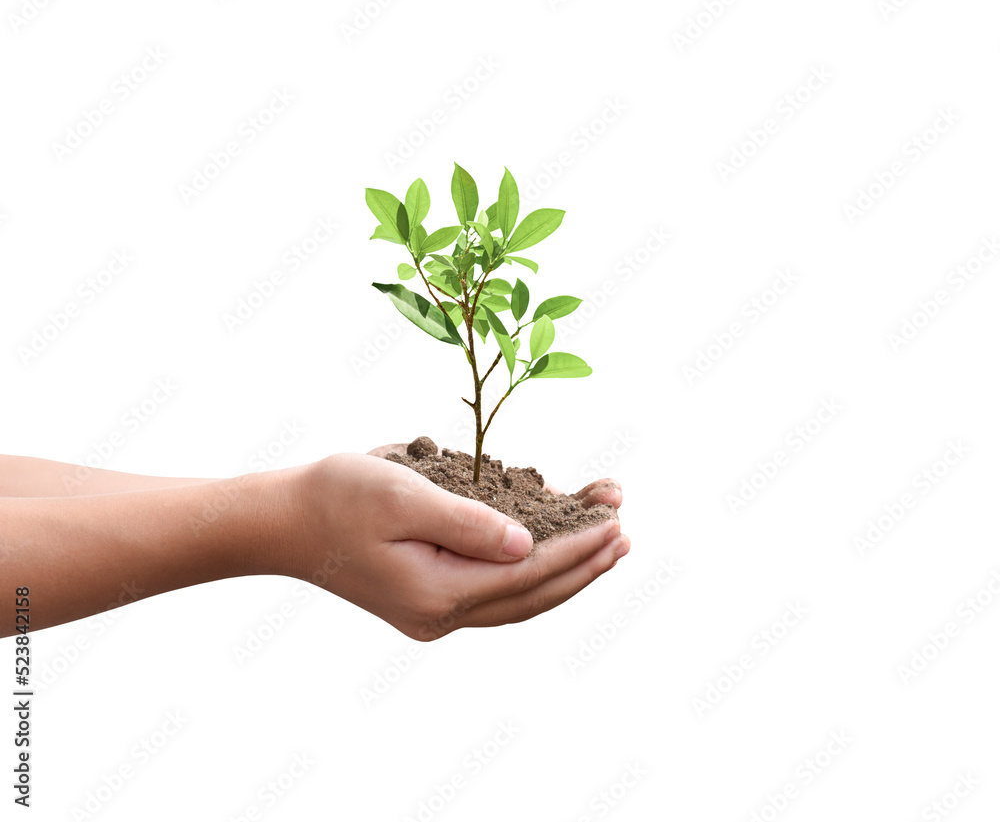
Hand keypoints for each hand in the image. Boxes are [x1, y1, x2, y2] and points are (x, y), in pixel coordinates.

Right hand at [277, 449, 628, 640]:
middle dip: (583, 565)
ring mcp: (433, 614)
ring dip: (563, 574)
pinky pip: (494, 595)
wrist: (286, 523)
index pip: (528, 571)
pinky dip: (529, 575)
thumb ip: (467, 523)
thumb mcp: (403, 496)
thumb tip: (526, 545)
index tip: (614, 521)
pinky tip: (546, 556)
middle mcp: (440, 614)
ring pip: (516, 600)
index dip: (576, 546)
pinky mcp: (427, 601)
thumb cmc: (339, 496)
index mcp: (438, 591)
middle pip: (531, 595)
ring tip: (603, 549)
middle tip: (625, 535)